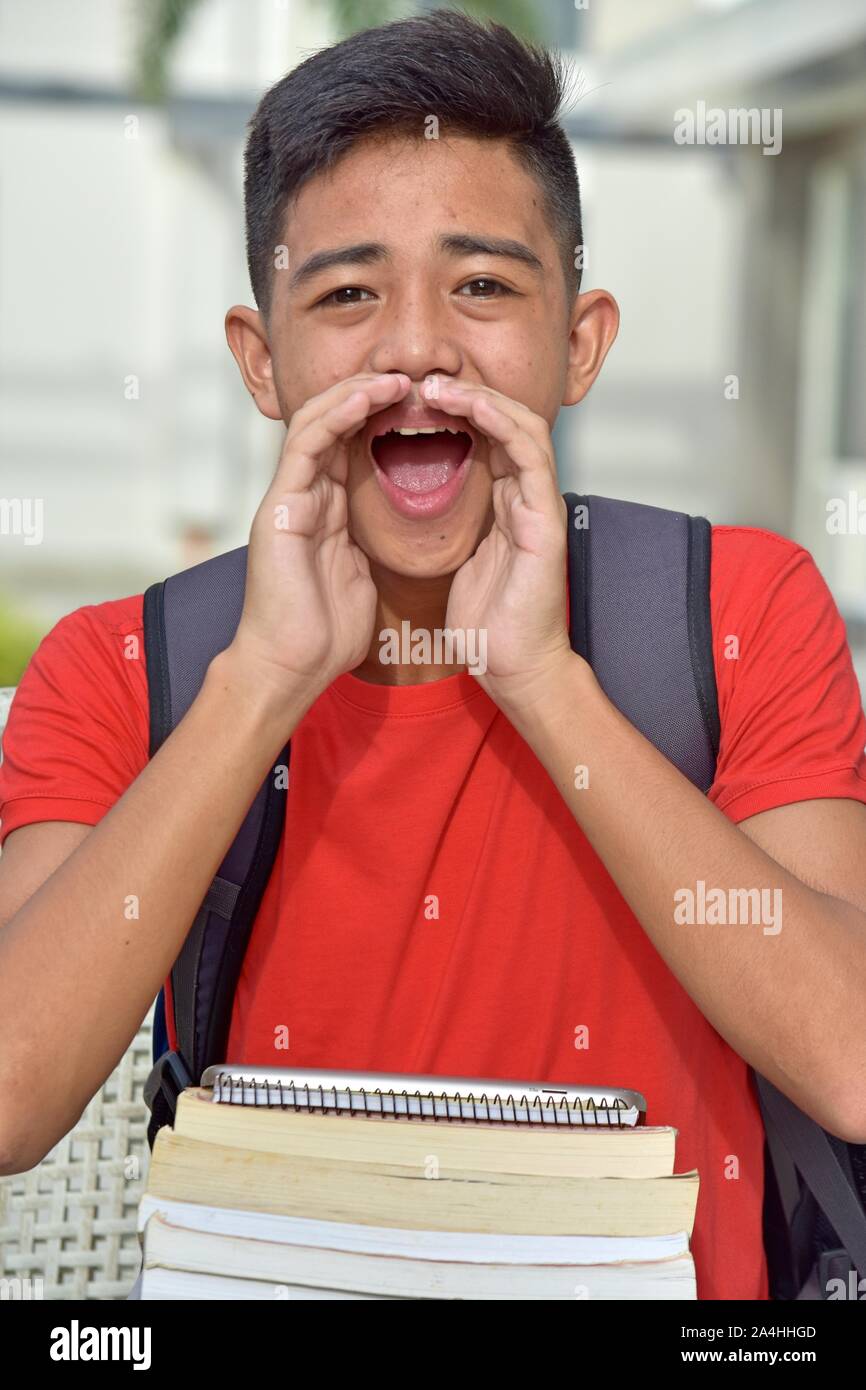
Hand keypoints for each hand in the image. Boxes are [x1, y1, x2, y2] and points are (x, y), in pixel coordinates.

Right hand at [228, 372, 410, 700]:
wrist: (291, 668)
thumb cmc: (324, 633)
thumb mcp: (358, 575)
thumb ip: (364, 545)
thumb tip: (389, 536)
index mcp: (322, 510)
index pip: (348, 446)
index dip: (379, 419)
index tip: (421, 404)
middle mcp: (301, 495)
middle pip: (330, 424)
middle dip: (368, 395)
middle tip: (411, 377)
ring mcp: (286, 497)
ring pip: (315, 422)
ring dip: (355, 393)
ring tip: (395, 378)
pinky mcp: (278, 506)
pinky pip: (306, 444)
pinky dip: (338, 413)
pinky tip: (370, 397)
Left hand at [434, 378, 573, 711]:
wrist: (513, 668)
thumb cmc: (489, 626)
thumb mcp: (461, 562)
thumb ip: (457, 528)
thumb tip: (425, 507)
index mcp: (507, 507)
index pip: (488, 441)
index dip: (457, 414)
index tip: (412, 404)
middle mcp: (528, 499)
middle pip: (508, 424)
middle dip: (469, 396)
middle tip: (423, 382)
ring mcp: (542, 506)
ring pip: (523, 427)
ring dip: (483, 400)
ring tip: (441, 387)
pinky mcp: (547, 519)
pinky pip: (530, 454)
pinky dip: (501, 424)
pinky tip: (471, 408)